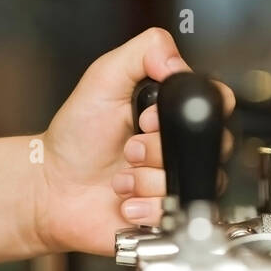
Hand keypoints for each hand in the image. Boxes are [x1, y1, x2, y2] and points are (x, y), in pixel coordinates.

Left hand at [0, 28, 235, 263]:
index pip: (218, 103)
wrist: (52, 189)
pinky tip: (124, 203)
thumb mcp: (105, 78)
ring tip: (120, 179)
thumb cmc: (75, 139)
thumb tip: (177, 60)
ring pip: (193, 182)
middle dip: (157, 149)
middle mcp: (182, 149)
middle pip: (209, 146)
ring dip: (147, 180)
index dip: (188, 113)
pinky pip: (178, 213)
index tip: (148, 118)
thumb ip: (145, 52)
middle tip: (128, 149)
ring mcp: (178, 184)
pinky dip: (145, 208)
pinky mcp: (170, 218)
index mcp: (174, 114)